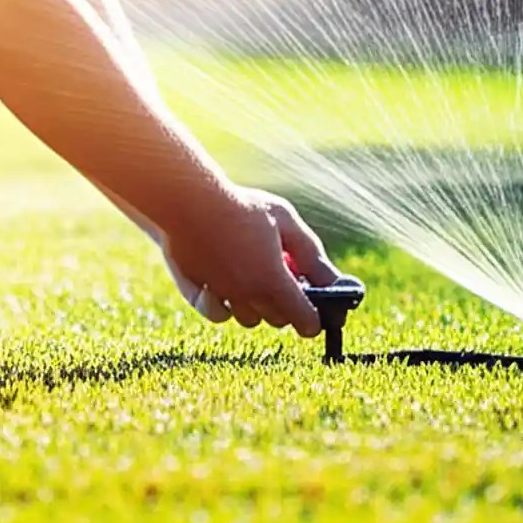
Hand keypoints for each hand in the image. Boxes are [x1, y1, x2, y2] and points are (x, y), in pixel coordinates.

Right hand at [160, 186, 341, 336]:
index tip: (317, 310)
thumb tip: (336, 281)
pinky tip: (228, 283)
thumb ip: (311, 254)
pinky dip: (227, 306)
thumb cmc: (240, 206)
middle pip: (279, 320)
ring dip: (258, 304)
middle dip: (287, 304)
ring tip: (254, 271)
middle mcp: (247, 297)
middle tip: (284, 274)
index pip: (305, 321)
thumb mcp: (285, 221)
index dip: (315, 319)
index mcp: (273, 281)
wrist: (186, 201)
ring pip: (250, 318)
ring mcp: (221, 298)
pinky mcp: (197, 295)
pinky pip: (219, 314)